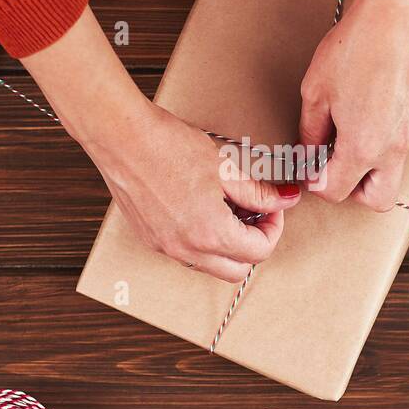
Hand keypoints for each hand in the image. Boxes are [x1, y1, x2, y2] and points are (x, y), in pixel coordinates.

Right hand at [22, 6, 299, 282]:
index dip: (274, 228)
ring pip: (210, 265)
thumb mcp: (226, 168)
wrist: (122, 137)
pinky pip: (185, 253)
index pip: (260, 252)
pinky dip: (201, 240)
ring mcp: (165, 248)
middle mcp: (186, 250)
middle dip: (253, 245)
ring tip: (226, 207)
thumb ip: (259, 192)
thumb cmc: (169, 146)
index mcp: (211, 234)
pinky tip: (201, 207)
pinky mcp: (149, 238)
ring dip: (226, 245)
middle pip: (237, 270)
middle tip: (254, 213)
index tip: (272, 208)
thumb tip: (286, 200)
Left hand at [299, 0, 408, 209]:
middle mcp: (393, 148)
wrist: (397, 15)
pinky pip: (402, 144)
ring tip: (350, 133)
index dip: (315, 181)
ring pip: (393, 172)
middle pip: (376, 200)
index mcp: (363, 147)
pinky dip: (384, 141)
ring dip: (370, 166)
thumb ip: (310, 131)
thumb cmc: (355, 47)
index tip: (309, 165)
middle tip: (334, 164)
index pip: (335, 191)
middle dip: (353, 190)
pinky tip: (368, 111)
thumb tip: (310, 152)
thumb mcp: (316, 91)